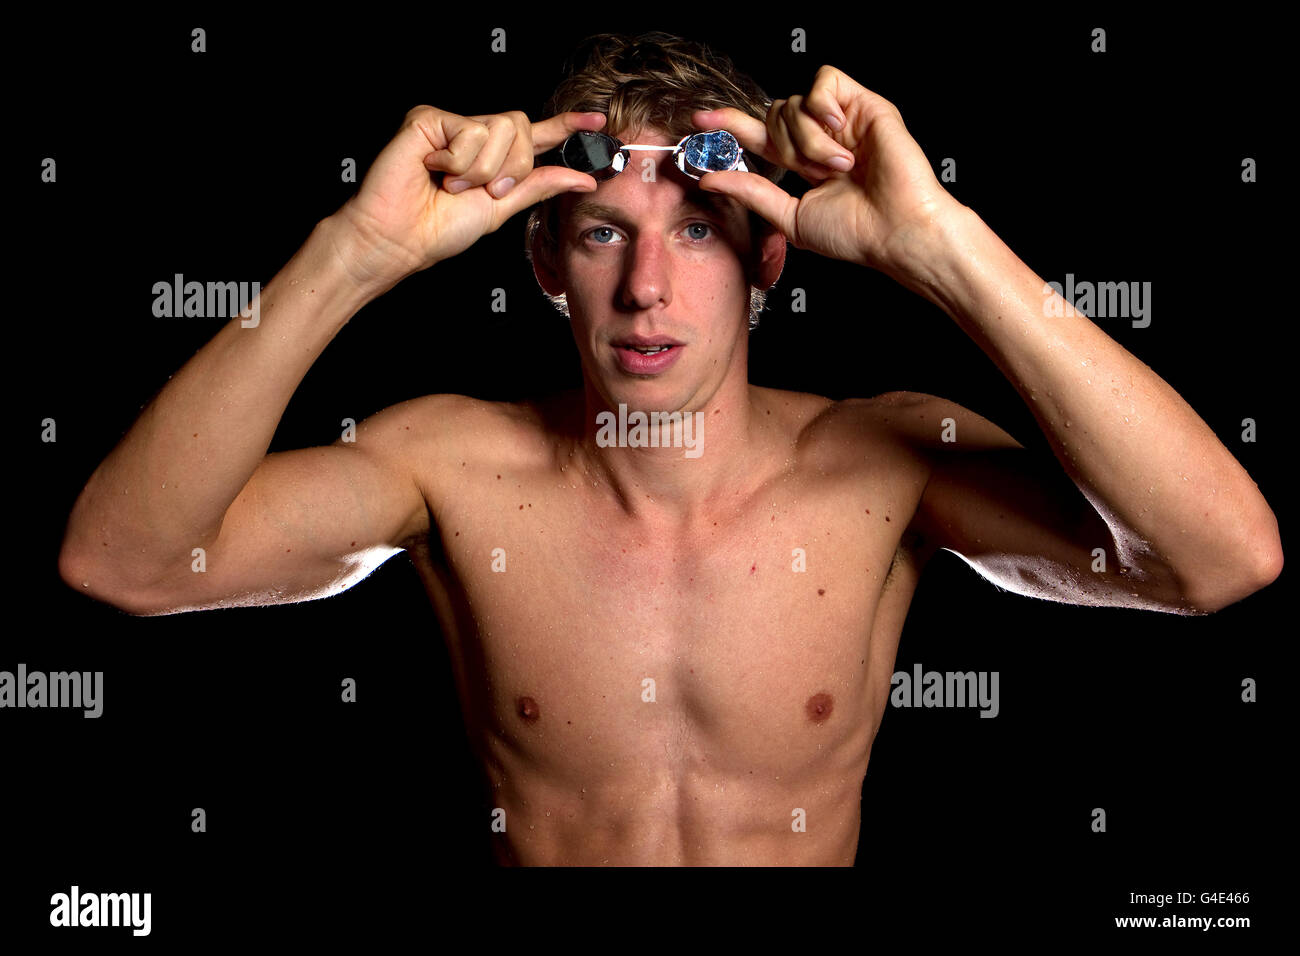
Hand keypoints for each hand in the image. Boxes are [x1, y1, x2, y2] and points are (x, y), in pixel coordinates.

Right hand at [330, 106, 606, 292]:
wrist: (401, 238)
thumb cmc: (439, 228)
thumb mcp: (502, 208)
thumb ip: (540, 185)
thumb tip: (583, 177)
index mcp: (495, 158)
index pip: (537, 135)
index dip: (567, 125)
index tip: (598, 122)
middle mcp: (475, 136)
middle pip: (522, 128)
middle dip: (511, 167)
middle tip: (481, 191)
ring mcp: (452, 124)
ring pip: (499, 128)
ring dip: (481, 169)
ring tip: (451, 185)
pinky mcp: (430, 118)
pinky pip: (470, 131)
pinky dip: (457, 162)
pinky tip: (432, 170)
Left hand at [693, 66, 963, 276]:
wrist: (895, 230)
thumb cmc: (855, 233)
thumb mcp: (790, 216)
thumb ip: (751, 193)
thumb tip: (710, 179)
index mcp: (805, 163)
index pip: (760, 135)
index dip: (729, 125)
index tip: (698, 122)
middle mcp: (822, 138)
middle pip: (774, 113)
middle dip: (782, 144)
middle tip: (811, 172)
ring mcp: (843, 120)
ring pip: (795, 103)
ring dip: (808, 140)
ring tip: (839, 166)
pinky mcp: (864, 104)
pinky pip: (823, 83)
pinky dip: (824, 109)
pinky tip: (842, 133)